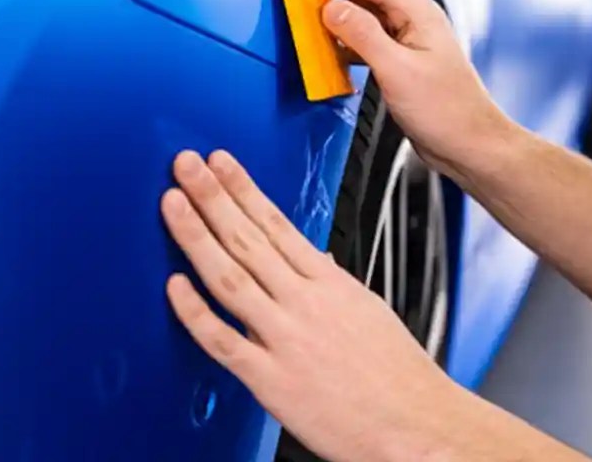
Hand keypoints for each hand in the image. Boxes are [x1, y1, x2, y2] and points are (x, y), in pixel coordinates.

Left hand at [162, 150, 476, 461]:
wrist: (418, 427)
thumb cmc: (400, 378)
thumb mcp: (371, 312)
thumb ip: (336, 284)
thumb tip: (320, 260)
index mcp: (331, 284)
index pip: (277, 223)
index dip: (243, 189)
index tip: (220, 164)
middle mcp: (306, 303)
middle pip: (249, 238)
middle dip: (213, 196)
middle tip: (186, 166)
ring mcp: (285, 338)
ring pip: (230, 277)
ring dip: (197, 236)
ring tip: (173, 203)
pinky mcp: (271, 379)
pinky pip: (223, 339)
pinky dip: (195, 311)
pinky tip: (174, 285)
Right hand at [302, 0, 510, 182]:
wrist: (470, 145)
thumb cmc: (447, 111)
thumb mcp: (398, 71)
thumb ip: (363, 36)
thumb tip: (330, 7)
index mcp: (414, 12)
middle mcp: (410, 20)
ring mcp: (405, 40)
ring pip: (361, 11)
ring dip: (332, 0)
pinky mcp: (399, 61)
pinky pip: (363, 37)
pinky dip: (341, 35)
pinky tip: (326, 39)